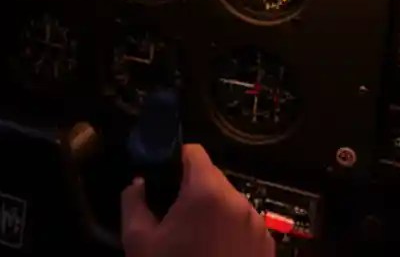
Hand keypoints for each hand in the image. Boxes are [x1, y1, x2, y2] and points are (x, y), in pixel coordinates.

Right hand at [121, 144, 273, 256]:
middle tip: (171, 219)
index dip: (173, 160)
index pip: (193, 152)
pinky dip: (228, 233)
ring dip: (210, 214)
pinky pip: (243, 227)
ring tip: (192, 244)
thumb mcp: (139, 243)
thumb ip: (133, 203)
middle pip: (211, 178)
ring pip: (228, 204)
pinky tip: (212, 256)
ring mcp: (257, 226)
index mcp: (207, 193)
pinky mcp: (266, 248)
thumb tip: (137, 186)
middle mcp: (239, 202)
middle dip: (190, 192)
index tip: (161, 177)